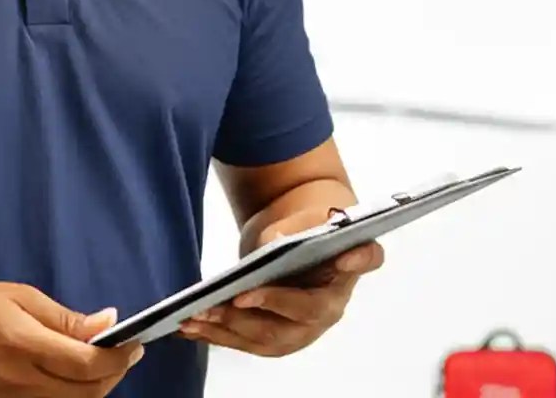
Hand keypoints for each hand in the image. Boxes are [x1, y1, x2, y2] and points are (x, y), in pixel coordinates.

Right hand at [0, 282, 143, 397]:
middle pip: (85, 393)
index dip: (117, 358)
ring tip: (103, 365)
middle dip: (114, 374)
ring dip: (96, 389)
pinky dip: (73, 397)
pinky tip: (77, 379)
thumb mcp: (23, 297)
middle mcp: (20, 380)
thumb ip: (65, 318)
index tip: (133, 344)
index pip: (85, 364)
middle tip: (124, 354)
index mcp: (24, 344)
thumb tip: (107, 322)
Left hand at [178, 209, 384, 356]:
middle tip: (233, 300)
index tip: (346, 256)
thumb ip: (295, 226)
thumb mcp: (304, 213)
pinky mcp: (277, 340)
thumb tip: (272, 245)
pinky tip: (189, 327)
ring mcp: (304, 329)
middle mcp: (332, 305)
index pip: (366, 259)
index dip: (358, 259)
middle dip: (264, 308)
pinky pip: (246, 343)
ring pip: (269, 336)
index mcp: (348, 266)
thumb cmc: (305, 224)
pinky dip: (217, 336)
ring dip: (231, 328)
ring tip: (197, 316)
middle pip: (302, 312)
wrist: (296, 242)